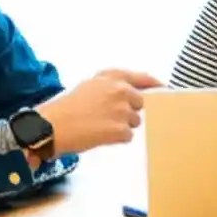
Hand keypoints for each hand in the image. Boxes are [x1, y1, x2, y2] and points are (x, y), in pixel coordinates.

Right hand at [36, 70, 161, 154]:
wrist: (52, 126)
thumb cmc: (66, 107)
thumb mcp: (89, 85)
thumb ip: (112, 85)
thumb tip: (130, 92)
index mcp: (113, 77)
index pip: (144, 78)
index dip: (156, 85)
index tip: (164, 90)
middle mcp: (121, 90)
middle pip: (140, 104)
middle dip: (129, 111)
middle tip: (108, 117)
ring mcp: (122, 110)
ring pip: (134, 121)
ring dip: (122, 126)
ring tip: (100, 126)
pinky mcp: (120, 129)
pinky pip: (128, 136)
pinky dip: (117, 139)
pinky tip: (100, 135)